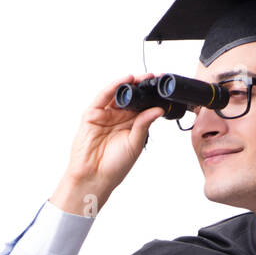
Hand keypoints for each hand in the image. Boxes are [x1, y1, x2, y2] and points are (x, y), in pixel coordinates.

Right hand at [51, 72, 165, 215]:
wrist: (95, 177)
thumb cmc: (115, 166)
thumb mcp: (135, 143)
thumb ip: (144, 124)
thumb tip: (158, 110)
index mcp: (130, 125)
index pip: (142, 105)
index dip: (152, 95)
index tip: (163, 87)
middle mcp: (118, 117)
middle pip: (131, 96)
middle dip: (142, 85)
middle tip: (155, 78)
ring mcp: (105, 115)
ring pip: (117, 93)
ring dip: (130, 83)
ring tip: (143, 77)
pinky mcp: (92, 114)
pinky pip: (103, 96)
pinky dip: (114, 86)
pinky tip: (126, 80)